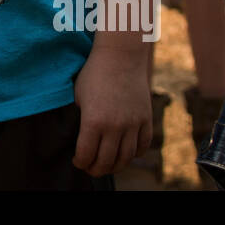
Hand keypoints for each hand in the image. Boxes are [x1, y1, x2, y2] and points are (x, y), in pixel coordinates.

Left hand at [72, 44, 151, 176]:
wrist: (121, 56)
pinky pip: (143, 145)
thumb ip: (81, 119)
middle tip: (91, 168)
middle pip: (106, 161)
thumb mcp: (79, 96)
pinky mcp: (146, 119)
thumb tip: (81, 137)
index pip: (86, 155)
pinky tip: (127, 153)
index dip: (80, 163)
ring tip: (108, 165)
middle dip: (96, 169)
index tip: (77, 162)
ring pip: (126, 157)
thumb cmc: (94, 73)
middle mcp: (115, 126)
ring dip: (116, 166)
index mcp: (93, 121)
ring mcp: (133, 124)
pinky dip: (135, 154)